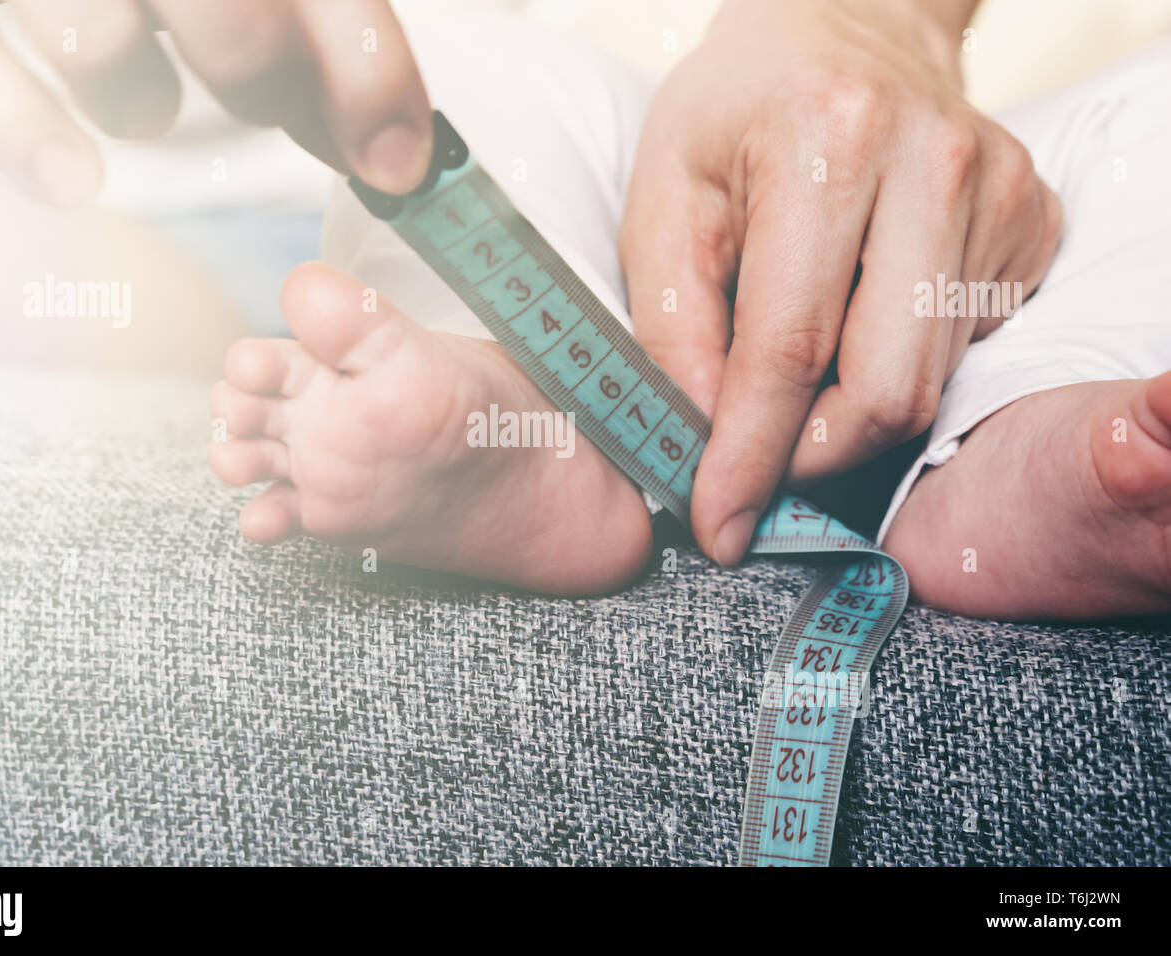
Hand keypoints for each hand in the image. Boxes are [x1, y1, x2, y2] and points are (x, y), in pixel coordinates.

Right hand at [0, 0, 431, 201]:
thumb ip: (327, 23)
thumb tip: (396, 149)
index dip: (370, 77)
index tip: (400, 164)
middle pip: (229, 21)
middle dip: (265, 85)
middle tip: (262, 99)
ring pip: (100, 45)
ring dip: (142, 98)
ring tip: (149, 100)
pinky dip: (18, 129)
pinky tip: (72, 177)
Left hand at [619, 0, 1062, 562]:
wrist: (843, 25)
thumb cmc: (736, 113)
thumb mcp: (663, 195)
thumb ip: (670, 321)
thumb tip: (699, 439)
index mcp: (828, 141)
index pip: (789, 349)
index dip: (749, 458)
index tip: (718, 525)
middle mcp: (935, 163)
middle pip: (887, 391)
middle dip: (810, 458)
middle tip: (756, 464)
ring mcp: (999, 194)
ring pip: (927, 383)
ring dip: (846, 413)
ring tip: (796, 368)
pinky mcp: (1031, 222)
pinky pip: (961, 350)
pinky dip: (895, 365)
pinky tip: (859, 316)